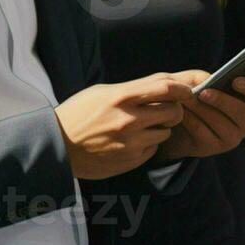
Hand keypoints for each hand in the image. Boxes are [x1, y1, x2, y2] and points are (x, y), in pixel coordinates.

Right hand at [56, 72, 191, 180]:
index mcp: (121, 96)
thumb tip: (166, 84)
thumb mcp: (102, 92)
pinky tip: (129, 141)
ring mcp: (131, 142)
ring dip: (160, 128)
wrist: (57, 146)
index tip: (187, 90)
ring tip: (140, 127)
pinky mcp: (130, 160)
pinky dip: (147, 144)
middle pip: (174, 111)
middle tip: (167, 110)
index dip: (182, 88)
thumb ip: (133, 89)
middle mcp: (129, 119)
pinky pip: (152, 149)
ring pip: (165, 132)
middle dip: (175, 110)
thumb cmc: (79, 114)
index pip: (165, 87)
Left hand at [156, 69, 244, 160]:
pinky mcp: (212, 148)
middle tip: (204, 92)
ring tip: (187, 98)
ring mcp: (231, 139)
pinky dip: (191, 120)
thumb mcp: (213, 82)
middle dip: (223, 101)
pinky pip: (203, 133)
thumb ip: (234, 77)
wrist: (179, 119)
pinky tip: (182, 111)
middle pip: (243, 114)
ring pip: (221, 124)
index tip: (236, 80)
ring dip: (202, 109)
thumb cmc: (202, 95)